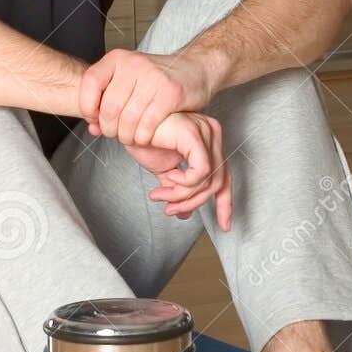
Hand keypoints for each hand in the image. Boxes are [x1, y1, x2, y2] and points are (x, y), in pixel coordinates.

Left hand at [79, 48, 217, 147]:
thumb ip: (108, 102)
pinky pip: (147, 125)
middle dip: (110, 128)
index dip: (87, 106)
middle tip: (117, 134)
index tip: (95, 119)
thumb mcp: (129, 83)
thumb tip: (92, 128)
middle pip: (109, 107)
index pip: (90, 82)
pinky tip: (145, 137)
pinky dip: (143, 138)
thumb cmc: (158, 80)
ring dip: (127, 136)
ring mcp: (152, 78)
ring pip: (127, 120)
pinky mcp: (170, 93)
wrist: (196, 69)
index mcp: (118, 58)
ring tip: (131, 137)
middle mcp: (134, 64)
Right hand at [138, 110, 231, 230]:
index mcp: (209, 142)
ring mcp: (206, 132)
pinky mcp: (195, 134)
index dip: (225, 205)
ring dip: (181, 196)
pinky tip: (168, 178)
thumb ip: (178, 191)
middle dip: (192, 203)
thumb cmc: (144, 140)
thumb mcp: (165, 172)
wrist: (126, 125)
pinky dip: (184, 183)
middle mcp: (212, 134)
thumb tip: (184, 214)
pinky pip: (201, 171)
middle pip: (217, 182)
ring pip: (208, 180)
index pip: (225, 177)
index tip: (224, 226)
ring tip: (160, 196)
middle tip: (170, 210)